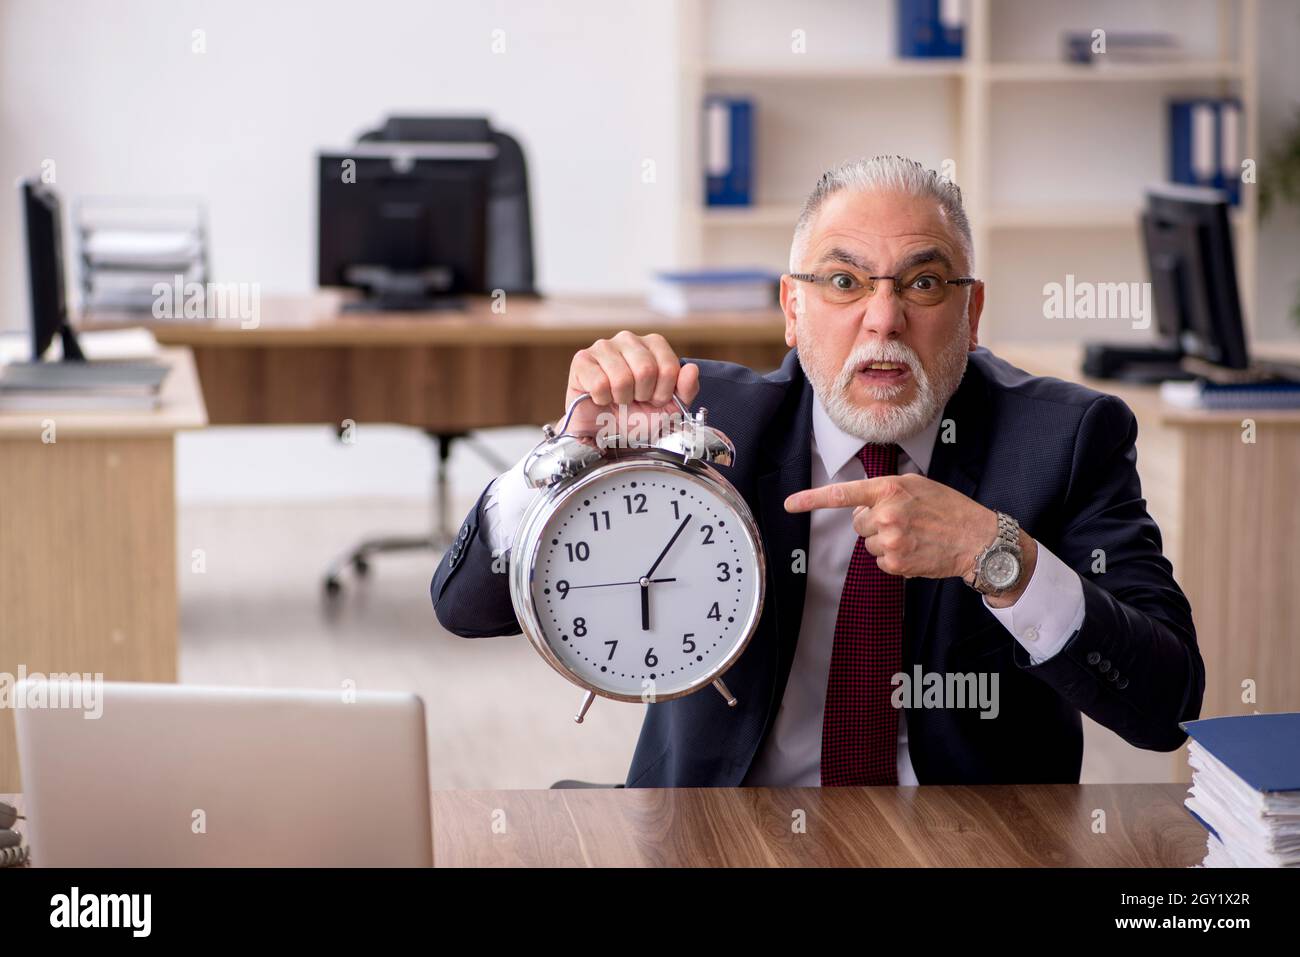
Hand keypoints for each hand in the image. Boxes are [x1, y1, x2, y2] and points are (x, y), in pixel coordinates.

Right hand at [560, 331, 699, 442]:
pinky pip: (600, 383)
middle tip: (634, 400)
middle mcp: (628, 339)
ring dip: (621, 398)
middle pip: (646, 369)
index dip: (663, 392)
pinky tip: (601, 397)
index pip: (669, 367)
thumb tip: (691, 369)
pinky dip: (602, 399)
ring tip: (618, 398)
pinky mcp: (582, 360)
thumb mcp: (670, 408)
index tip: (654, 399)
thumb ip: (687, 389)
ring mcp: (604, 346)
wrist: (605, 432)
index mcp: (653, 345)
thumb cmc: (637, 416)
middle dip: (642, 395)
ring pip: (622, 377)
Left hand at [784, 474, 1036, 602]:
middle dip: (874, 523)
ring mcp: (890, 541)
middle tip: (904, 521)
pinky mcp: (896, 563)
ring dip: (885, 542)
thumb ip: (886, 491)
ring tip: (914, 536)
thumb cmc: (948, 508)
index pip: (842, 494)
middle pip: (858, 524)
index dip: (811, 499)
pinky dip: (894, 558)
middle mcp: (886, 514)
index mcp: (889, 489)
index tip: (790, 504)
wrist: (977, 538)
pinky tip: (916, 550)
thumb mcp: (917, 485)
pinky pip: (880, 561)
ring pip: (869, 544)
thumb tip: (860, 508)